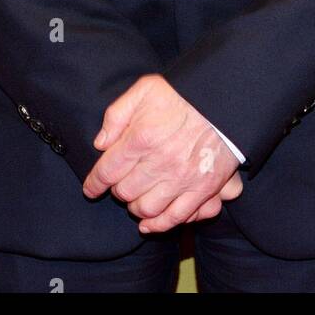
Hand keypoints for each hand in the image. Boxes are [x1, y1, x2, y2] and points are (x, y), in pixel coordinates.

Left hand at [82, 74, 242, 231]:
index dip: (94, 183)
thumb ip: (117, 115)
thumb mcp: (144, 90)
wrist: (224, 99)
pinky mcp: (202, 189)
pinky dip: (158, 225)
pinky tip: (149, 224)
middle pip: (124, 192)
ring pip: (146, 208)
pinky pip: (175, 217)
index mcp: (141, 138)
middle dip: (117, 190)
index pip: (107, 171)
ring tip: (135, 198)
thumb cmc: (182, 94)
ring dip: (135, 207)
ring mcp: (181, 178)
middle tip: (121, 183)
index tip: (91, 188)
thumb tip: (101, 144)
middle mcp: (159, 162)